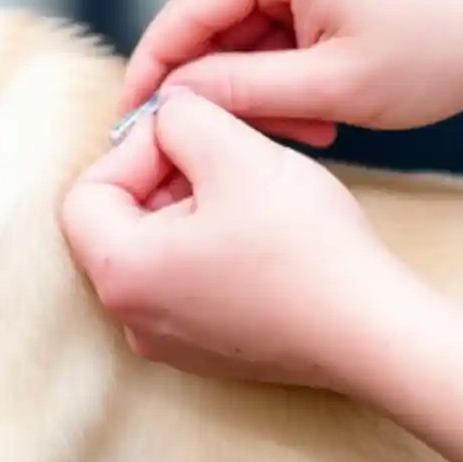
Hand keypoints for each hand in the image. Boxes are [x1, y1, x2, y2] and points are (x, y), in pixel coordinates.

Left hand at [61, 89, 417, 390]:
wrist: (376, 331)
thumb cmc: (306, 248)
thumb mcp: (235, 152)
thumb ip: (181, 117)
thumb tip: (164, 113)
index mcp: (121, 274)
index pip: (87, 192)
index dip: (133, 149)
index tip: (188, 135)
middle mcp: (132, 318)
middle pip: (119, 221)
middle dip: (164, 174)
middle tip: (222, 152)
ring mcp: (171, 340)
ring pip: (157, 248)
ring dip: (191, 204)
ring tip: (248, 185)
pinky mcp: (210, 348)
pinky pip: (188, 281)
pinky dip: (212, 243)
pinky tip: (262, 226)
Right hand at [121, 0, 462, 143]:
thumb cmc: (439, 49)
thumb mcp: (330, 86)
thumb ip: (241, 92)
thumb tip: (171, 99)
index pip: (187, 10)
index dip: (155, 69)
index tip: (130, 120)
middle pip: (214, 22)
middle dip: (224, 87)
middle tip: (237, 141)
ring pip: (246, 34)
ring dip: (262, 89)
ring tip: (307, 129)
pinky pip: (277, 30)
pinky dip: (287, 76)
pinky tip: (316, 111)